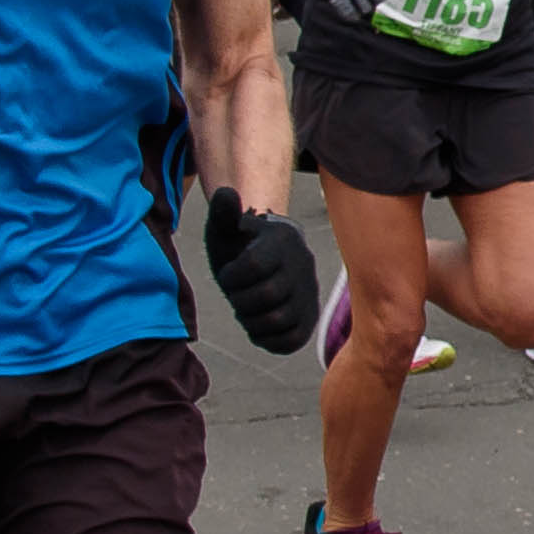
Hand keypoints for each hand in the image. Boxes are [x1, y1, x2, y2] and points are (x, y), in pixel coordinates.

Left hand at [200, 187, 322, 354]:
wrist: (263, 261)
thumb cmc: (238, 245)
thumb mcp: (225, 228)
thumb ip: (223, 213)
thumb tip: (226, 192)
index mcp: (283, 240)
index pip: (254, 266)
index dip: (232, 277)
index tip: (227, 275)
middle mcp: (303, 265)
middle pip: (268, 296)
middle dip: (240, 300)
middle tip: (236, 295)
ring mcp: (309, 293)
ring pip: (279, 320)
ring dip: (251, 321)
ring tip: (246, 309)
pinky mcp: (310, 318)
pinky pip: (291, 341)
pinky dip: (267, 339)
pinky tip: (257, 324)